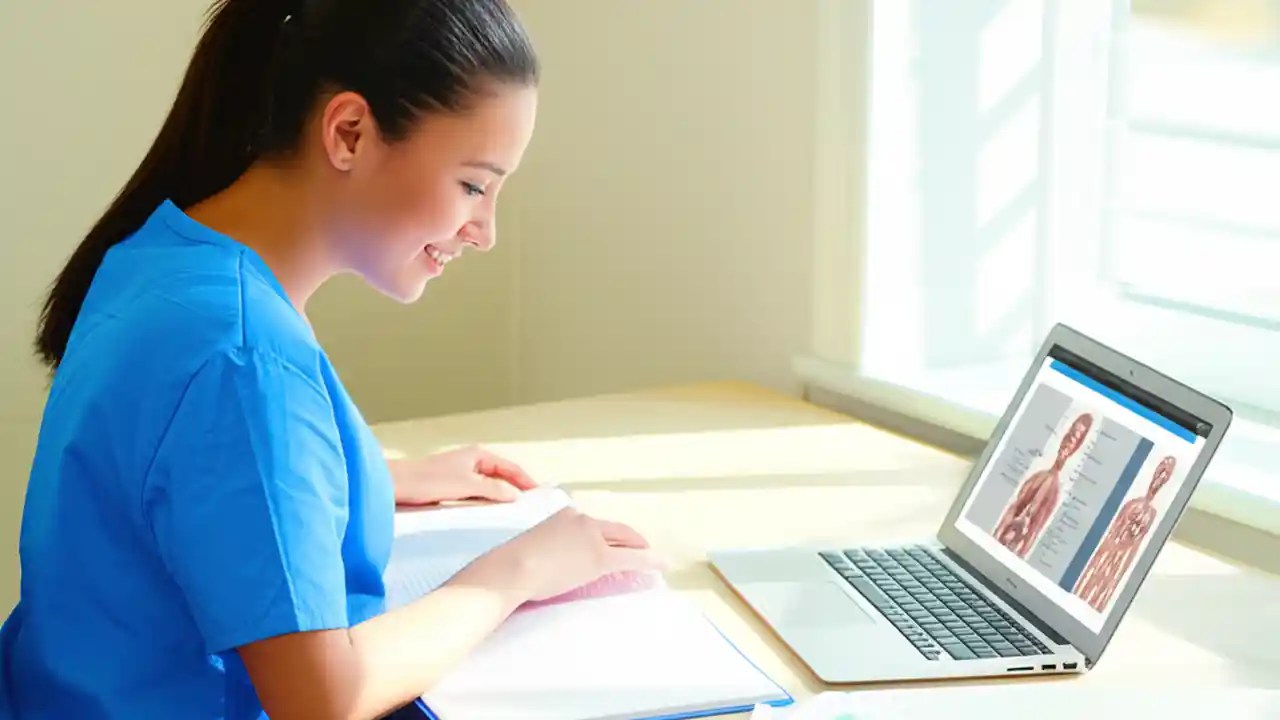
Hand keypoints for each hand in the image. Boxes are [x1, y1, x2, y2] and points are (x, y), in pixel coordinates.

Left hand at [388, 445, 537, 505]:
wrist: (396, 485)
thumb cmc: (429, 480)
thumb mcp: (466, 485)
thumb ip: (493, 490)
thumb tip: (516, 495)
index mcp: (478, 455)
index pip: (511, 468)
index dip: (527, 480)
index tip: (541, 494)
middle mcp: (472, 462)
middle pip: (502, 476)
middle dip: (517, 488)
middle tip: (533, 505)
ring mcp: (462, 474)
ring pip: (490, 486)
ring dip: (502, 496)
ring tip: (517, 511)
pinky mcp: (453, 487)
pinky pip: (478, 494)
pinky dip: (488, 501)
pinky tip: (492, 512)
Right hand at [462, 508, 666, 602]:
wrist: (512, 568)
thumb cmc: (512, 565)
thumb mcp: (531, 548)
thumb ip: (546, 549)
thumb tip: (546, 562)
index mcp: (564, 515)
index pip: (593, 526)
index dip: (607, 535)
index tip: (613, 543)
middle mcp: (581, 520)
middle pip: (614, 529)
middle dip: (631, 539)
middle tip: (643, 548)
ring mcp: (592, 537)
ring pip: (624, 542)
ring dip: (641, 551)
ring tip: (654, 559)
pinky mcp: (600, 557)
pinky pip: (631, 558)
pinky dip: (649, 560)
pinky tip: (661, 564)